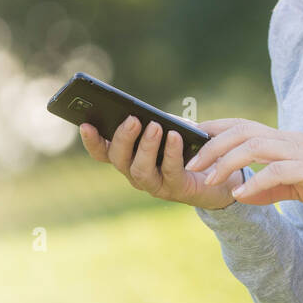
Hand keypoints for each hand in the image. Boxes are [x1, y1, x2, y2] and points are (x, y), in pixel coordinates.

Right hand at [79, 117, 243, 210]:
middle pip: (118, 159)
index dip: (92, 141)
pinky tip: (175, 136)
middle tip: (132, 119)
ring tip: (154, 126)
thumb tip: (145, 114)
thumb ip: (153, 122)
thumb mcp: (168, 129)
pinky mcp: (176, 189)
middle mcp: (135, 173)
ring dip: (146, 146)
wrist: (217, 172)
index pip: (102, 152)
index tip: (86, 124)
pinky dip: (172, 152)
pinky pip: (170, 171)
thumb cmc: (187, 146)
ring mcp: (154, 184)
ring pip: (140, 170)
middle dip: (123, 138)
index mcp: (129, 157)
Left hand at [182, 118, 302, 210]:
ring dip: (226, 162)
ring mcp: (299, 151)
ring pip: (254, 146)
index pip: (242, 126)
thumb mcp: (296, 184)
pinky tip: (240, 192)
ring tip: (209, 179)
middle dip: (212, 145)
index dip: (214, 128)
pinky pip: (276, 171)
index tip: (189, 137)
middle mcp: (287, 139)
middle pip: (241, 131)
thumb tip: (241, 193)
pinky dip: (255, 181)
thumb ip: (268, 187)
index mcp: (282, 139)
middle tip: (191, 163)